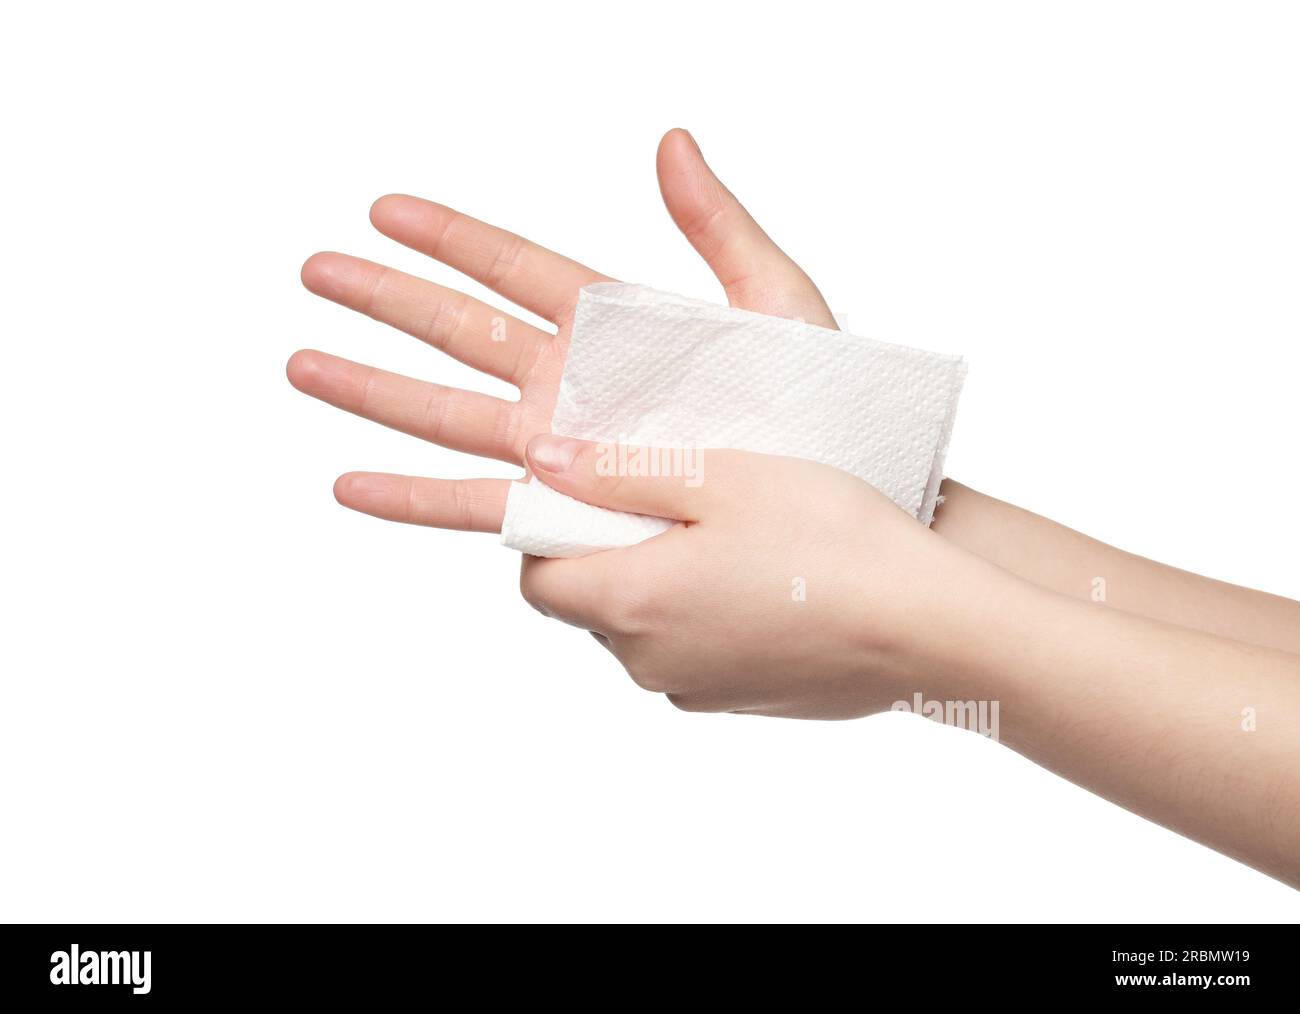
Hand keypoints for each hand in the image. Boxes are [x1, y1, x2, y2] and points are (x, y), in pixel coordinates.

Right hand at [287, 129, 836, 531]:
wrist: (829, 504)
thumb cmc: (815, 407)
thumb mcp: (774, 300)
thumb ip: (718, 225)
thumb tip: (672, 143)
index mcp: (614, 327)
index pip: (514, 268)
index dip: (450, 238)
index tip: (384, 210)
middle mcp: (573, 385)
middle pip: (459, 333)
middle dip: (387, 303)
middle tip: (316, 271)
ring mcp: (561, 448)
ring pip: (447, 415)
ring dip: (374, 392)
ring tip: (305, 366)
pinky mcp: (561, 509)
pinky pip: (475, 505)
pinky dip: (412, 497)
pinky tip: (354, 484)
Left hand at [516, 434, 985, 718]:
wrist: (932, 630)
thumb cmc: (831, 541)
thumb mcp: (721, 476)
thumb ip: (618, 470)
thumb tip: (541, 460)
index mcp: (632, 604)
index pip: (537, 578)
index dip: (549, 530)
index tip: (595, 489)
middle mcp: (650, 663)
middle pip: (591, 601)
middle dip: (612, 549)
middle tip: (672, 495)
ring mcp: (698, 689)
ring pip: (646, 627)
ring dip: (663, 579)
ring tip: (728, 530)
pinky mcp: (741, 701)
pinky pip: (695, 649)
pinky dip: (706, 612)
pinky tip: (764, 573)